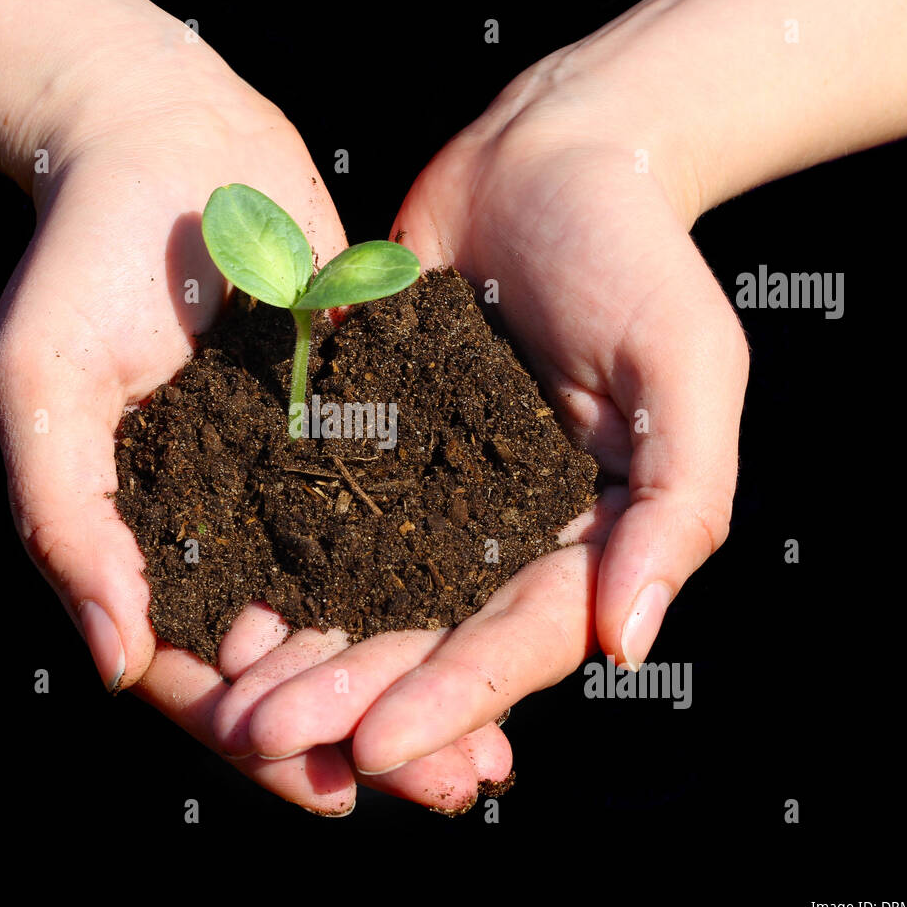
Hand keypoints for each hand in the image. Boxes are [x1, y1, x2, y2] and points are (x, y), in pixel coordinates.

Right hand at [0, 34, 512, 813]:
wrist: (163, 145)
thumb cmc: (78, 263)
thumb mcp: (42, 389)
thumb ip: (68, 525)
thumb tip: (117, 665)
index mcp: (143, 546)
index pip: (199, 675)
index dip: (265, 740)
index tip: (338, 789)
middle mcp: (223, 533)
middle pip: (299, 661)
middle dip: (371, 728)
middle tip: (456, 784)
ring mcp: (290, 485)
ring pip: (361, 607)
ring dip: (423, 674)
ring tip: (496, 737)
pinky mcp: (350, 432)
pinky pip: (400, 518)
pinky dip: (445, 574)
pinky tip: (507, 612)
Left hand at [228, 53, 747, 774]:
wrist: (548, 156)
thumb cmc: (638, 252)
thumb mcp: (687, 367)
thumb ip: (679, 502)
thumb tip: (627, 643)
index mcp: (586, 537)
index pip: (518, 641)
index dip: (449, 701)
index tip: (374, 750)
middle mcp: (504, 535)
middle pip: (425, 639)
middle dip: (350, 696)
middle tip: (266, 736)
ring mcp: (433, 494)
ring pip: (363, 599)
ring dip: (300, 656)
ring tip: (230, 701)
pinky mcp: (371, 445)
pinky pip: (319, 518)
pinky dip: (273, 570)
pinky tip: (219, 609)